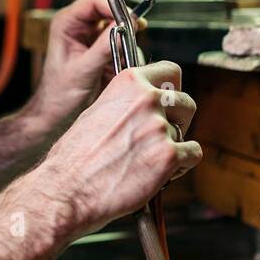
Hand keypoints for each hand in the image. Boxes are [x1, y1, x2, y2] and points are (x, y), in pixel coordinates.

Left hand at [24, 0, 143, 138]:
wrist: (56, 115)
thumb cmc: (60, 95)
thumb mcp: (84, 70)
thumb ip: (105, 46)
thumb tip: (127, 25)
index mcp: (66, 22)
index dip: (116, 6)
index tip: (133, 22)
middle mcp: (79, 24)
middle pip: (111, 10)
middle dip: (124, 28)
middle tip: (130, 46)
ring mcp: (91, 36)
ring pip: (120, 27)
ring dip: (126, 45)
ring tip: (118, 66)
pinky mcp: (101, 48)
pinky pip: (122, 43)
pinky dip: (126, 55)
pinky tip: (118, 70)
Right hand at [36, 60, 201, 233]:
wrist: (66, 188)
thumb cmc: (74, 157)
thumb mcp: (96, 111)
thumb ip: (125, 103)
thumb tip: (144, 106)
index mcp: (128, 83)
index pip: (170, 71)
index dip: (172, 87)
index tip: (168, 100)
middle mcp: (147, 99)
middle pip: (186, 103)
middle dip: (178, 121)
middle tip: (160, 138)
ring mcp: (159, 127)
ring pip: (185, 133)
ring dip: (173, 147)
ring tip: (148, 161)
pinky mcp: (169, 156)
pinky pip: (193, 154)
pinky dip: (181, 166)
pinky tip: (160, 173)